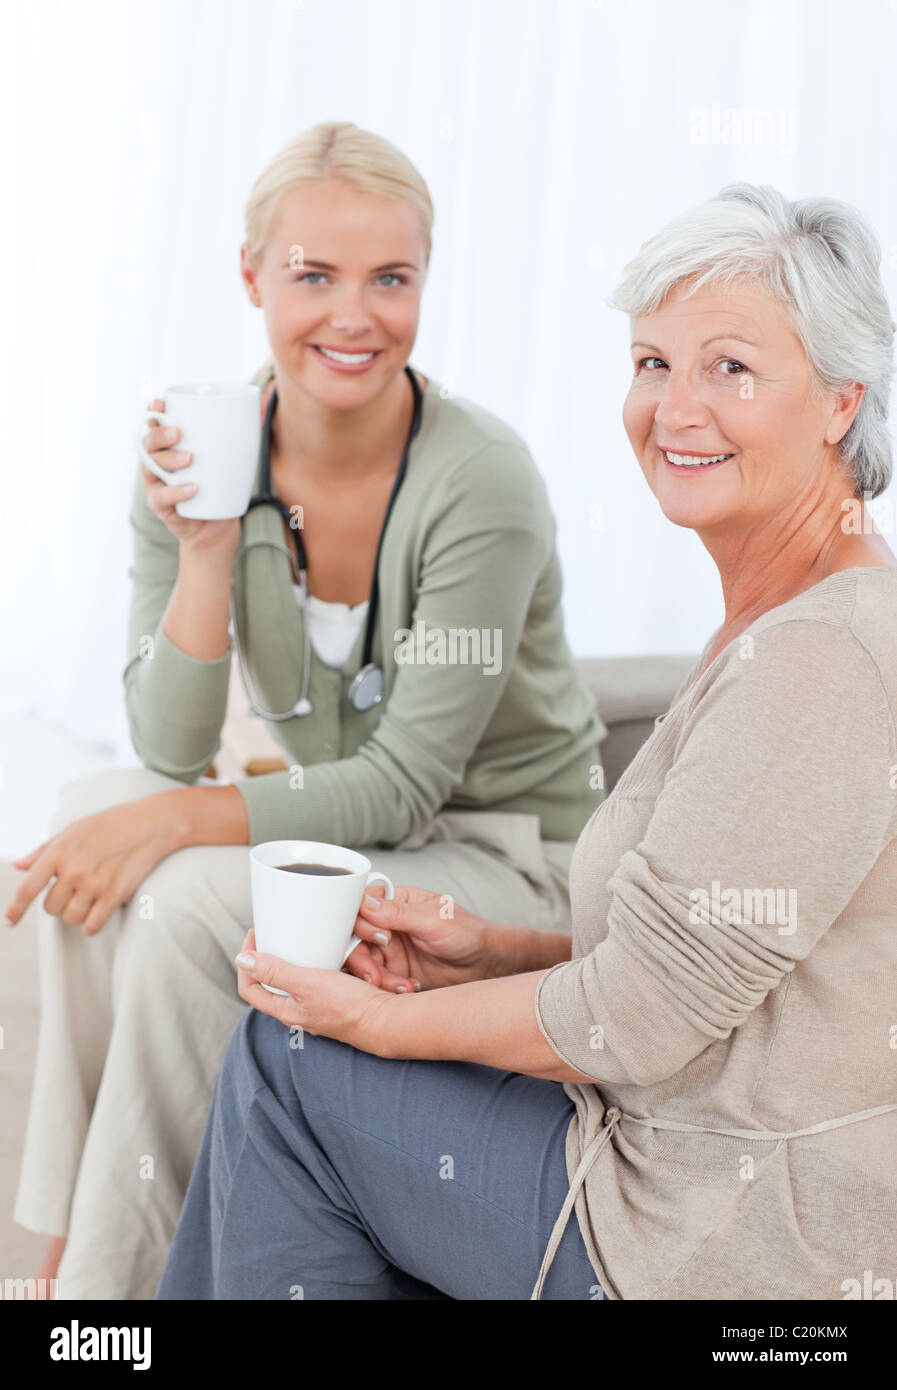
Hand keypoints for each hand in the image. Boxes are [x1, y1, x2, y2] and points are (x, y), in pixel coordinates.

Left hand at [4, 793, 186, 934]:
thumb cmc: (110, 824)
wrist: (150, 823)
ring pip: (71, 919)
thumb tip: (18, 866)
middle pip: (51, 908)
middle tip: (75, 891)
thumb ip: (43, 850)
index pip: (28, 888)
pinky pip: (92, 926)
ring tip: (88, 900)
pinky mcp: (115, 894)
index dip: (15, 909)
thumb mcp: (73, 830)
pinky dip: (92, 925)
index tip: (8, 922)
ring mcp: (94, 883)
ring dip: (76, 915)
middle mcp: (73, 869)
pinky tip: (98, 914)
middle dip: (59, 904)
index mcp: (59, 852)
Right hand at [139, 396, 240, 560]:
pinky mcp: (161, 507)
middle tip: (179, 433)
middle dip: (159, 435)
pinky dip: (177, 492)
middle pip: (148, 444)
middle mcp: (156, 463)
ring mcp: (156, 485)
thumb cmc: (220, 483)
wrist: (216, 525)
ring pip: (151, 468)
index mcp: (168, 446)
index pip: (153, 424)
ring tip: (190, 459)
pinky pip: (163, 498)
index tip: (161, 402)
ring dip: (168, 460)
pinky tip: (192, 488)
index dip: (153, 412)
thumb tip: (266, 399)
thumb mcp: (232, 454)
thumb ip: (246, 427)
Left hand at [235, 928, 393, 1055]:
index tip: (257, 935)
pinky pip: (321, 974)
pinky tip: (329, 948)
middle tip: (277, 933)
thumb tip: (243, 960)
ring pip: (299, 976)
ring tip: (303, 938)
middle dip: (273, 955)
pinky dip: (322, 959)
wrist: (385, 1019)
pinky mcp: (335, 997)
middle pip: (273, 980)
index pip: (250, 987)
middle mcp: (298, 1009)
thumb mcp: (307, 983)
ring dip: (300, 956)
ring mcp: (317, 1004)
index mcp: (285, 1009)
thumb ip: (274, 972)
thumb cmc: (349, 1008)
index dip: (247, 960)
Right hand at [343, 884, 495, 992]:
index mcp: (396, 902)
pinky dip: (386, 988)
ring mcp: (390, 950)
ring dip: (375, 978)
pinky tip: (408, 989)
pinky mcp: (395, 972)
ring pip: (363, 962)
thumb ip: (397, 914)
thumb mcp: (433, 921)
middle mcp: (388, 925)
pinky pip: (376, 981)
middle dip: (361, 959)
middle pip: (354, 939)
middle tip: (375, 975)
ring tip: (399, 986)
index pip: (360, 907)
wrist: (487, 965)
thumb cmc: (467, 933)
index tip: (377, 938)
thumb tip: (364, 902)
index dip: (359, 924)